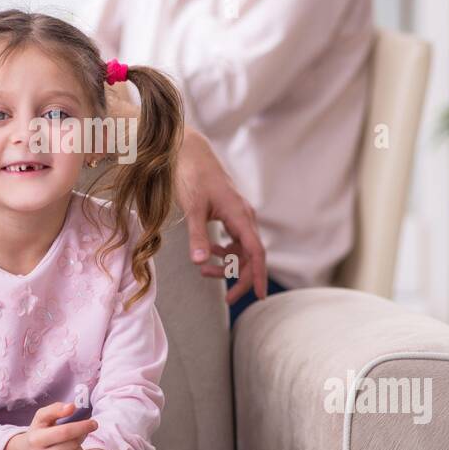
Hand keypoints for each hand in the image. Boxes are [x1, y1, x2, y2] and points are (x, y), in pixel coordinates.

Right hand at [3, 402, 98, 449]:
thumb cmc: (37, 432)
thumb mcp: (41, 417)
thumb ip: (55, 409)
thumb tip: (72, 406)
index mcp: (36, 439)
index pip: (65, 432)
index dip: (82, 426)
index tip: (94, 423)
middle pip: (73, 443)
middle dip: (80, 434)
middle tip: (78, 431)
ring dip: (78, 445)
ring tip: (68, 442)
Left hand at [174, 128, 268, 306]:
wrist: (189, 151)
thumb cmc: (192, 175)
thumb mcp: (193, 207)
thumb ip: (198, 235)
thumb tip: (200, 262)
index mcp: (239, 215)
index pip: (256, 252)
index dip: (258, 275)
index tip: (258, 296)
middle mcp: (244, 216)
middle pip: (251, 255)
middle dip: (240, 277)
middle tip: (226, 298)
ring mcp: (238, 215)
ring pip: (241, 249)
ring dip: (227, 264)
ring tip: (204, 272)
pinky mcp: (230, 213)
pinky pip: (235, 239)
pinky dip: (224, 251)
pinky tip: (210, 253)